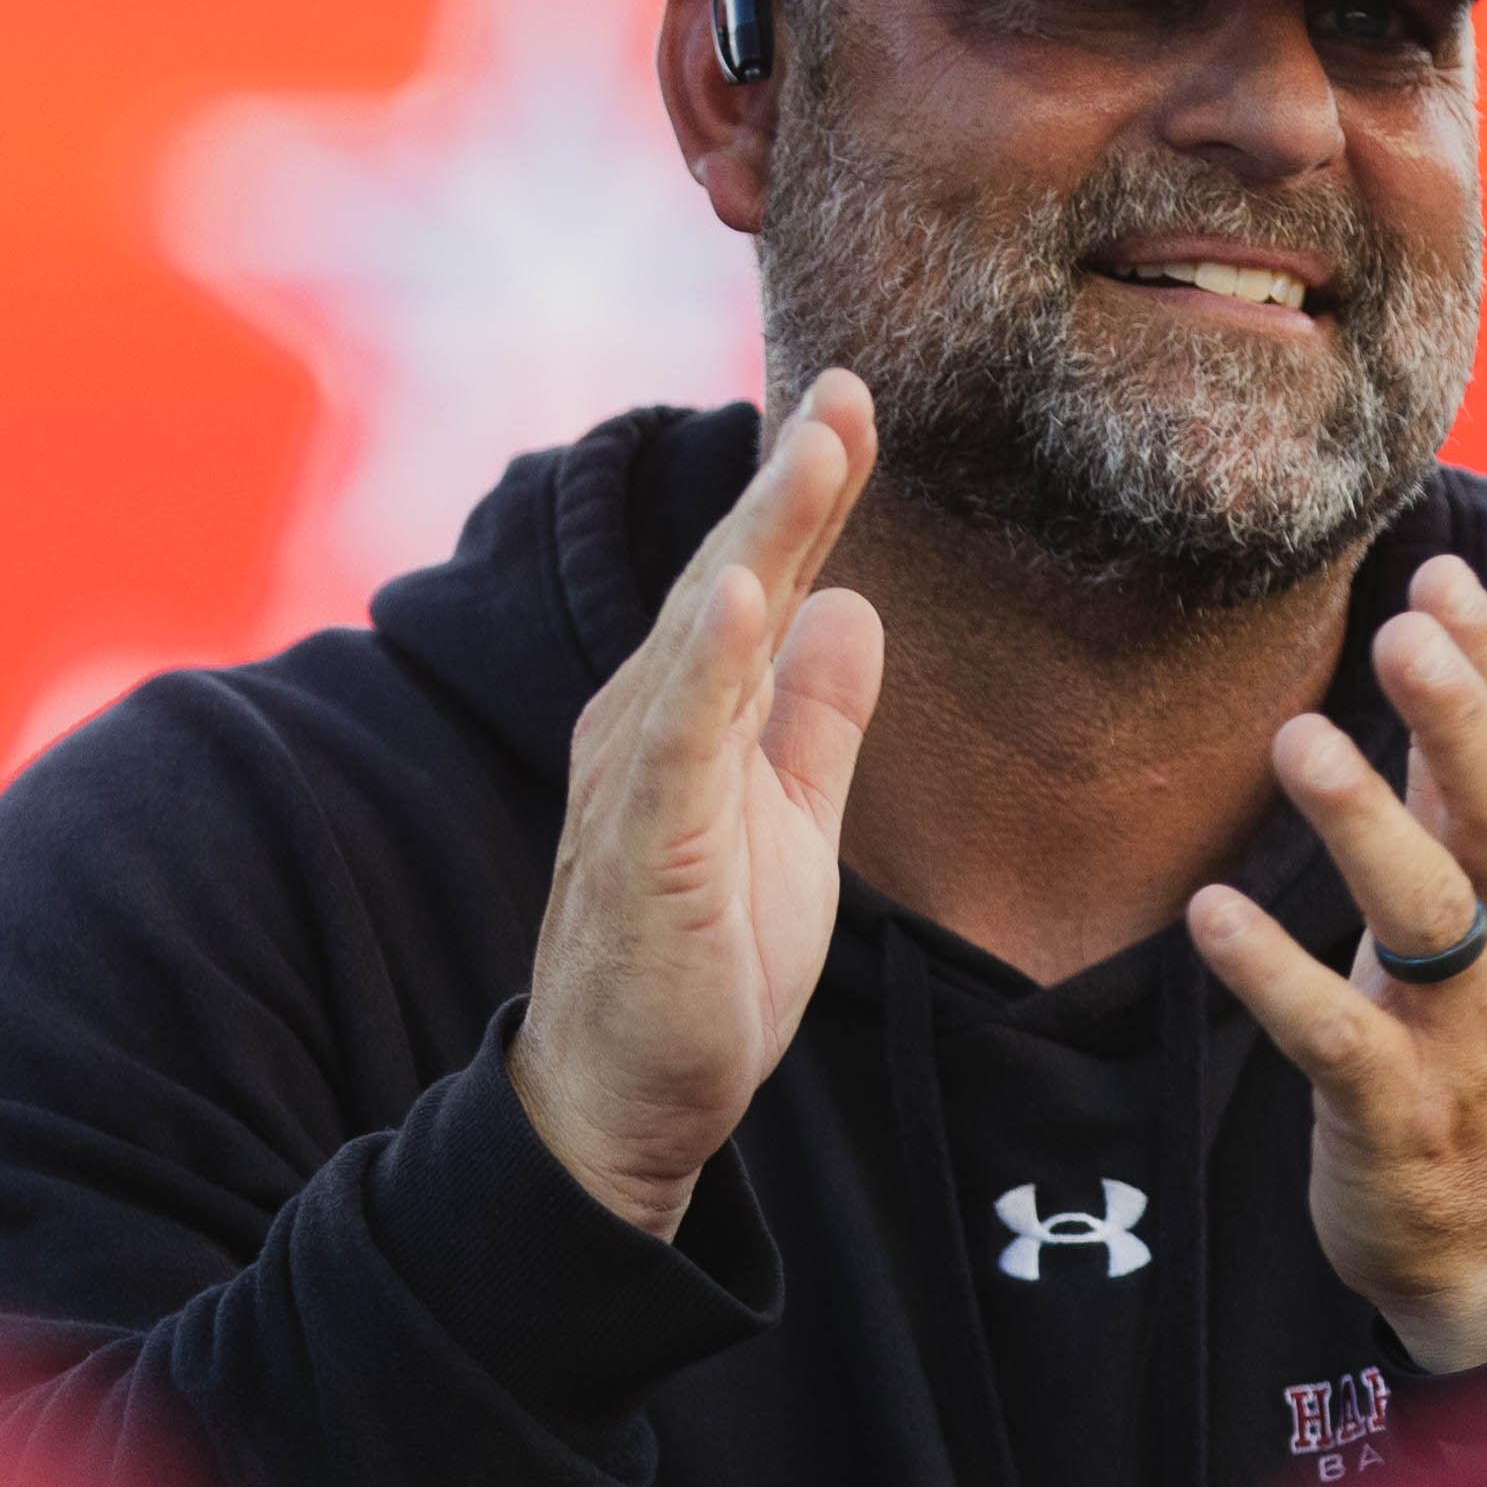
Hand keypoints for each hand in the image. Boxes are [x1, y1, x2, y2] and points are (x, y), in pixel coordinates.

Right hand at [509, 375, 887, 1237]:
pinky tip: (749, 591)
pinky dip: (711, 659)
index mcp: (689, 712)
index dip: (810, 495)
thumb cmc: (701, 968)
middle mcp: (650, 721)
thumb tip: (852, 605)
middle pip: (729, 577)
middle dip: (790, 480)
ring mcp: (639, 777)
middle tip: (847, 384)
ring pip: (704, 633)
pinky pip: (677, 737)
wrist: (628, 1102)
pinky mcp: (642, 842)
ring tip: (814, 447)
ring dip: (759, 535)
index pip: (760, 582)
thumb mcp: (791, 822)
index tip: (858, 406)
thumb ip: (816, 719)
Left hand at [1187, 556, 1486, 1371]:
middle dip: (1460, 719)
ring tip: (1299, 737)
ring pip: (1425, 919)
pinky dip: (1276, 975)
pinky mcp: (1393, 1119)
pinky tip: (1212, 916)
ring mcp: (1459, 1041)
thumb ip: (1469, 805)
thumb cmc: (1485, 1061)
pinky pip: (1334, 1040)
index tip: (1443, 575)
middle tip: (1405, 626)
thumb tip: (1448, 658)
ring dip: (1364, 825)